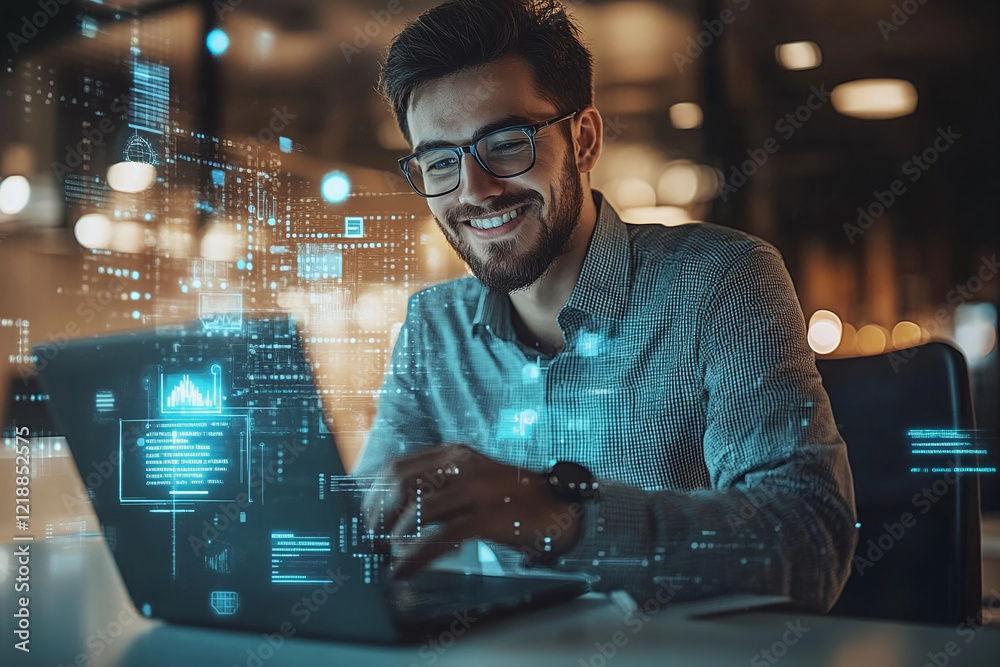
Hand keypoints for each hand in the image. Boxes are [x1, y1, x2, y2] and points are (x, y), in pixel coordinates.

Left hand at [361, 444, 581, 578]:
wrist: (558, 509)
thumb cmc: (509, 500)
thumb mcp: (470, 480)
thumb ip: (438, 486)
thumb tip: (392, 512)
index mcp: (454, 454)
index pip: (398, 468)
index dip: (373, 496)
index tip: (363, 519)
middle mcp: (464, 465)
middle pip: (402, 486)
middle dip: (378, 517)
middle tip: (370, 542)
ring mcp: (478, 489)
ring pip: (419, 510)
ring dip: (394, 538)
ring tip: (385, 557)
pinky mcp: (489, 516)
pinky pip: (441, 538)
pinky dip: (415, 557)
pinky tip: (403, 570)